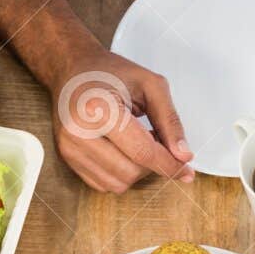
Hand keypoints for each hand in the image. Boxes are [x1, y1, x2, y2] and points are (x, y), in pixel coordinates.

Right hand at [49, 37, 193, 191]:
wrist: (72, 68)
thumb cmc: (111, 72)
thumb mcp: (150, 85)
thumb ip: (170, 121)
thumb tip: (183, 157)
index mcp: (98, 107)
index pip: (142, 152)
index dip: (169, 164)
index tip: (186, 169)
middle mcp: (78, 131)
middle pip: (131, 171)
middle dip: (152, 162)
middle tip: (153, 136)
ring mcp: (69, 148)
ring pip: (119, 183)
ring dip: (136, 169)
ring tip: (136, 140)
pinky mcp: (67, 159)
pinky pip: (104, 184)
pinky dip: (120, 173)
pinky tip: (121, 149)